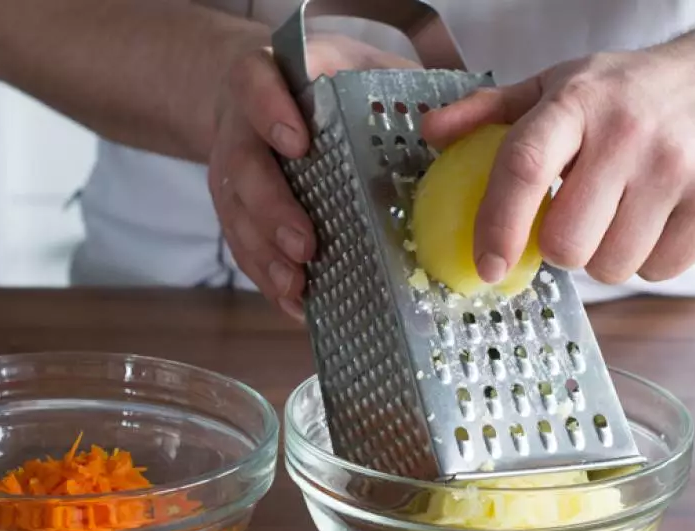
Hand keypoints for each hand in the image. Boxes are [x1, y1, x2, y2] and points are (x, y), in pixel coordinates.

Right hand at [208, 34, 418, 319]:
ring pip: (236, 215)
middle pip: (243, 167)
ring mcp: (231, 173)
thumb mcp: (357, 65)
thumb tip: (463, 119)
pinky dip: (268, 277)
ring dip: (266, 255)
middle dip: (272, 209)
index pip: (255, 84)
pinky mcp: (235, 211)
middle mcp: (239, 128)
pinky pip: (243, 248)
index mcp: (266, 77)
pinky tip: (297, 302)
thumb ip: (392, 85)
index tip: (298, 143)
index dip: (270, 112)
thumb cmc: (325, 81)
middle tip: (306, 244)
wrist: (262, 97)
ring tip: (298, 285)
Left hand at [422, 48, 694, 284]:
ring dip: (608, 255)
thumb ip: (490, 112)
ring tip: (625, 213)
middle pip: (567, 242)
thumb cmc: (634, 91)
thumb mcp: (561, 85)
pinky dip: (653, 259)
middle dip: (562, 246)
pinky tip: (661, 219)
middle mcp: (629, 133)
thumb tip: (431, 133)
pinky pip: (660, 272)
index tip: (486, 266)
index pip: (522, 167)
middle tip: (578, 218)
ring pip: (612, 267)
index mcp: (578, 101)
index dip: (496, 225)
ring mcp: (678, 171)